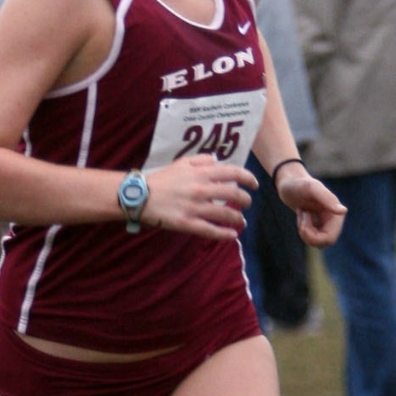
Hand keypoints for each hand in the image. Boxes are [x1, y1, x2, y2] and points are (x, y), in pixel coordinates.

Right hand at [142, 154, 257, 239]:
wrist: (141, 196)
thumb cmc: (162, 179)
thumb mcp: (181, 163)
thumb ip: (201, 160)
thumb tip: (217, 161)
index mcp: (201, 173)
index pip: (232, 173)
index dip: (248, 178)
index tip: (254, 184)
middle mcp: (202, 189)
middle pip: (234, 194)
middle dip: (245, 200)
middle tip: (247, 203)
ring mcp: (196, 208)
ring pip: (225, 214)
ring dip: (238, 218)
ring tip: (241, 221)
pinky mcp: (188, 223)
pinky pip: (211, 231)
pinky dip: (224, 234)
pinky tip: (232, 235)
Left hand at [275, 169, 345, 247]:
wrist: (288, 182)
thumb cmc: (299, 184)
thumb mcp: (311, 188)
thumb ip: (327, 198)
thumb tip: (343, 211)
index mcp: (336, 212)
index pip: (330, 238)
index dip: (314, 237)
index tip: (302, 225)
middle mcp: (334, 218)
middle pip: (324, 242)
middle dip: (309, 236)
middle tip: (301, 221)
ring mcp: (326, 221)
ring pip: (318, 242)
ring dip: (305, 232)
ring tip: (301, 214)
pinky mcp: (318, 223)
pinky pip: (312, 237)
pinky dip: (303, 230)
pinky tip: (301, 215)